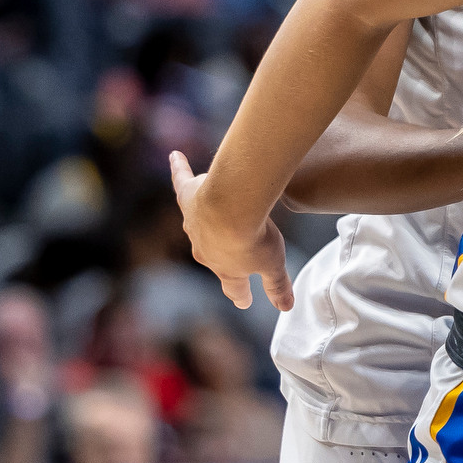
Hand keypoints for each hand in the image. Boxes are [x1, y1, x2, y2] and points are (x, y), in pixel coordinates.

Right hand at [170, 150, 294, 310]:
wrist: (231, 207)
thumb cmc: (253, 237)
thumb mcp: (273, 263)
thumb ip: (277, 285)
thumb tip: (286, 307)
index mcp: (225, 268)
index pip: (233, 286)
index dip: (240, 295)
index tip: (244, 302)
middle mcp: (204, 248)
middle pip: (213, 255)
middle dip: (221, 258)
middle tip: (228, 258)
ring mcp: (193, 222)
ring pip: (197, 221)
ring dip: (203, 218)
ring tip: (209, 211)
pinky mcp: (189, 196)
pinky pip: (182, 181)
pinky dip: (179, 169)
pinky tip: (176, 155)